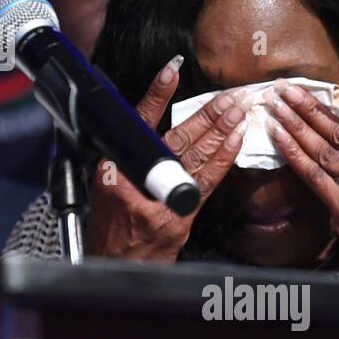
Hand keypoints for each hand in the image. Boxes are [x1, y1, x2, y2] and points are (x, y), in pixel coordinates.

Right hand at [85, 55, 246, 262]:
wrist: (115, 268)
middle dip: (205, 116)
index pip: (138, 123)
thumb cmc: (108, 228)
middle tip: (227, 96)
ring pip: (195, 157)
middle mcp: (136, 180)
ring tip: (237, 111)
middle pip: (176, 139)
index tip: (172, 71)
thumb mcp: (102, 187)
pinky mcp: (180, 216)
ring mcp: (161, 199)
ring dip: (220, 132)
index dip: (157, 96)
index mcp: (114, 168)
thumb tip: (148, 126)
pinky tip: (236, 142)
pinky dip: (223, 160)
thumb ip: (123, 159)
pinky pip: (207, 183)